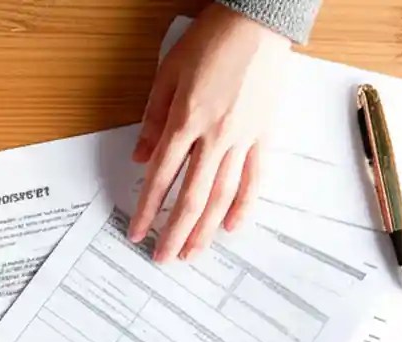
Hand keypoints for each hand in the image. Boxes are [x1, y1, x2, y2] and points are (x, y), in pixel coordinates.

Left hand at [128, 4, 289, 262]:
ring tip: (192, 252)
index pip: (161, 177)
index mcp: (186, 120)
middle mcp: (215, 135)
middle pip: (191, 197)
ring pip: (222, 194)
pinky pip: (254, 177)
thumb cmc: (211, 41)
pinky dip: (243, 204)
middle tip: (163, 258)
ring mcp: (242, 138)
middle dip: (175, 232)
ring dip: (205, 228)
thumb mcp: (168, 74)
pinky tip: (231, 226)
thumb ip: (153, 120)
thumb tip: (142, 159)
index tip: (137, 232)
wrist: (258, 21)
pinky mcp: (264, 135)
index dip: (147, 209)